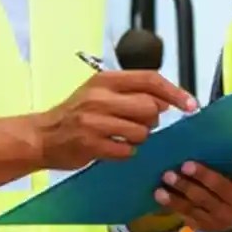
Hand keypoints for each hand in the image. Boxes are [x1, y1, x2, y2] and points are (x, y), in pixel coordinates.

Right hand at [34, 70, 197, 169]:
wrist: (42, 136)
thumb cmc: (75, 114)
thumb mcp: (100, 93)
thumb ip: (131, 92)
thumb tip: (167, 101)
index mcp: (106, 80)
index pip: (150, 80)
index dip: (175, 92)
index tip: (190, 105)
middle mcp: (100, 97)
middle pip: (150, 108)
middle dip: (152, 120)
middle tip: (140, 124)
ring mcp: (94, 121)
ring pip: (141, 131)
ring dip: (139, 138)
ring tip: (122, 136)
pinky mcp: (90, 144)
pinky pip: (127, 151)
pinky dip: (125, 152)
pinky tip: (113, 148)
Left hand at [153, 150, 231, 231]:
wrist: (229, 221)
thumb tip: (213, 129)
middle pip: (221, 189)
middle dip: (203, 176)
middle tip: (185, 165)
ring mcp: (222, 219)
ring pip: (200, 202)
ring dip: (182, 189)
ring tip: (167, 177)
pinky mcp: (205, 227)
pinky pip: (187, 214)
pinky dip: (172, 203)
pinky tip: (159, 193)